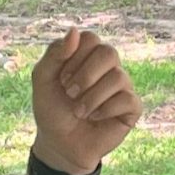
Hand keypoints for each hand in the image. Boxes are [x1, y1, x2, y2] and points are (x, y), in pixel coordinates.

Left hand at [29, 30, 141, 174]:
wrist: (60, 144)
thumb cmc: (52, 109)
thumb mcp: (43, 79)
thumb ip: (55, 53)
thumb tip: (75, 31)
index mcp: (88, 55)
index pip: (91, 39)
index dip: (75, 57)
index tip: (62, 78)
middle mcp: (108, 67)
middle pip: (109, 53)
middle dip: (85, 75)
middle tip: (70, 93)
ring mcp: (122, 87)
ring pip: (118, 77)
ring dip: (92, 97)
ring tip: (79, 111)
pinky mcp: (132, 108)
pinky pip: (128, 99)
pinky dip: (106, 110)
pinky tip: (95, 118)